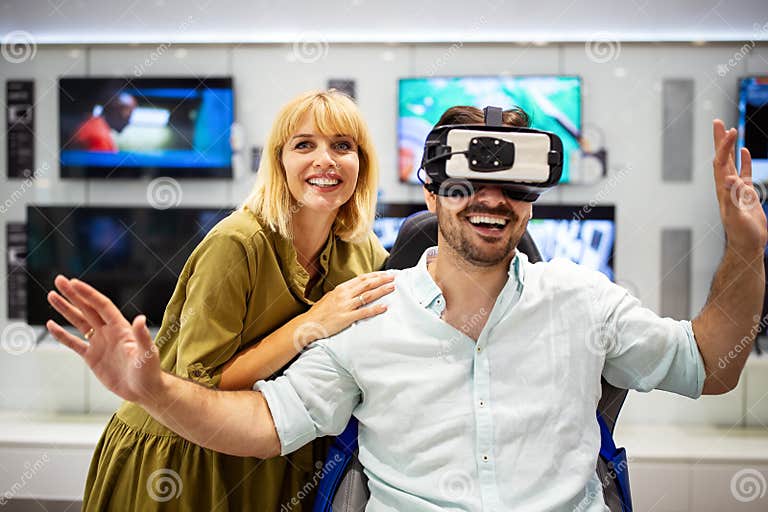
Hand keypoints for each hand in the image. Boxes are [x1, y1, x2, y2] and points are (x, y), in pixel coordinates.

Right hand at [46, 275, 164, 403]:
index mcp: (121, 328)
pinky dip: (62, 335)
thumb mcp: (147, 352)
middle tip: (59, 280)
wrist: (144, 390)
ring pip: (79, 322)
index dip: (88, 294)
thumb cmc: (149, 371)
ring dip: (66, 309)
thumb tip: (140, 318)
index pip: (101, 306)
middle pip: (87, 308)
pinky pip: (74, 343)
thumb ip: (142, 336)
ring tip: (52, 296)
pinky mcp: (92, 357)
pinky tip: (51, 324)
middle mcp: (109, 332)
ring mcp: (99, 343)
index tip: (74, 283)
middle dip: (73, 295)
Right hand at [299, 271, 395, 346]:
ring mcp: (345, 306)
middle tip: (393, 276)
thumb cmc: (319, 312)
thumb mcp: (330, 297)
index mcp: (341, 288)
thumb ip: (342, 293)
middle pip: (367, 284)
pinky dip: (375, 309)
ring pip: (367, 295)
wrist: (308, 324)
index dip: (375, 275)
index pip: (362, 278)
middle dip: (381, 279)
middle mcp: (344, 295)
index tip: (385, 273)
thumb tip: (353, 289)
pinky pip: (363, 312)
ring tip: (392, 287)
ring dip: (381, 290)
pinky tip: (384, 307)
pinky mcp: (346, 318)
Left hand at [712, 119, 767, 254]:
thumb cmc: (742, 234)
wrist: (748, 245)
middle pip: (721, 158)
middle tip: (717, 122)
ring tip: (730, 131)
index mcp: (723, 190)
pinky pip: (745, 172)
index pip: (721, 163)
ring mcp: (736, 189)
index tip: (731, 132)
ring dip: (730, 147)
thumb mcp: (737, 217)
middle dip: (720, 140)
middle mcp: (726, 186)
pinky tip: (745, 151)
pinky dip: (745, 161)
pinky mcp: (746, 194)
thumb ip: (734, 199)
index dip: (724, 147)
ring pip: (732, 162)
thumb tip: (729, 180)